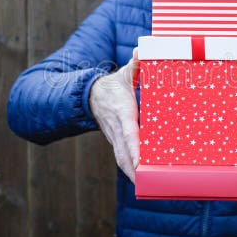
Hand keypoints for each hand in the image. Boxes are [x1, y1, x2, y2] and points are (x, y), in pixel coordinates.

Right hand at [89, 48, 140, 182]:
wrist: (90, 95)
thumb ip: (135, 63)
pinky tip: (141, 180)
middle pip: (124, 153)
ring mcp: (113, 137)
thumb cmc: (113, 85)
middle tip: (146, 184)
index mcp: (122, 112)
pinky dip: (129, 170)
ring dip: (132, 174)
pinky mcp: (114, 141)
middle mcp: (116, 128)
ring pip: (121, 159)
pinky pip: (121, 158)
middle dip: (133, 169)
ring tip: (146, 188)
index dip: (134, 147)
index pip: (128, 132)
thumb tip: (143, 48)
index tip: (140, 162)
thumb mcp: (124, 73)